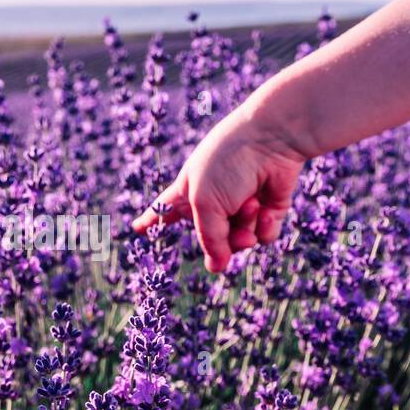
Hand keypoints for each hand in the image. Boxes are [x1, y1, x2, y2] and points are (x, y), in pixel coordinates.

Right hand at [131, 99, 308, 271]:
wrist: (272, 140)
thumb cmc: (228, 163)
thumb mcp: (205, 203)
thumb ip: (209, 240)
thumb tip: (217, 268)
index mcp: (188, 192)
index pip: (166, 211)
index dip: (151, 220)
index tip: (137, 228)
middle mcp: (214, 201)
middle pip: (211, 240)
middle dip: (222, 240)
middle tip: (232, 230)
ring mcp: (242, 207)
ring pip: (240, 242)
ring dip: (245, 229)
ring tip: (251, 203)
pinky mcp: (268, 210)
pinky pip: (263, 237)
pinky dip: (264, 228)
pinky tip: (266, 210)